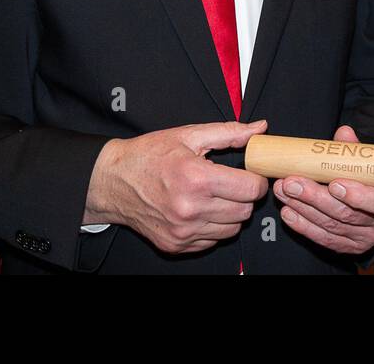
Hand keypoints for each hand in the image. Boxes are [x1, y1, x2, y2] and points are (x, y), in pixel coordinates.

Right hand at [84, 120, 268, 253]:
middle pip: (245, 212)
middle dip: (245, 196)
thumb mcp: (189, 135)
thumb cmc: (149, 155)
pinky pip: (211, 241)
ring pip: (231, 229)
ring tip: (215, 196)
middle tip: (233, 183)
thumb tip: (259, 129)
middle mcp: (190, 209)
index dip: (257, 180)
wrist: (113, 181)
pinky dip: (212, 227)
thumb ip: (229, 132)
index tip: (251, 174)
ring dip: (230, 213)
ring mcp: (182, 231)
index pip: (251, 189)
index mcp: (196, 178)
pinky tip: (200, 209)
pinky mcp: (175, 245)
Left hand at [274, 125, 373, 254]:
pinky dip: (302, 225)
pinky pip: (322, 238)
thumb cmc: (371, 175)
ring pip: (329, 225)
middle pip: (345, 214)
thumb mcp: (369, 160)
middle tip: (292, 182)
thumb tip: (343, 133)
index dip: (357, 195)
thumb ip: (354, 148)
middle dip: (314, 197)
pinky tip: (288, 211)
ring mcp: (362, 238)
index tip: (334, 183)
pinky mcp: (345, 246)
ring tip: (283, 191)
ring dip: (302, 207)